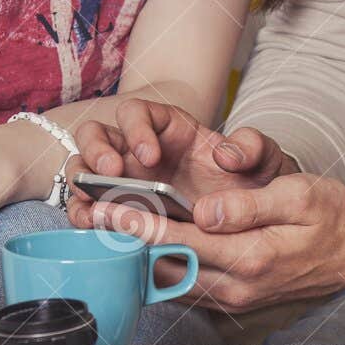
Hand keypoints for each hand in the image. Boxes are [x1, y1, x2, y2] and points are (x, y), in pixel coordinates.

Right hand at [67, 99, 291, 229]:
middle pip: (95, 137)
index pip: (135, 113)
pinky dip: (85, 218)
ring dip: (83, 188)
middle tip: (112, 174)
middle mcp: (135, 150)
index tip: (151, 154)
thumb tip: (228, 155)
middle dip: (97, 153)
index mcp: (164, 127)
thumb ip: (253, 147)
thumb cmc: (249, 180)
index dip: (136, 129)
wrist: (249, 218)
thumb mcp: (262, 159)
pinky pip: (89, 209)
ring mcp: (122, 181)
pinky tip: (96, 230)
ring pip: (83, 173)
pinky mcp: (118, 211)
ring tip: (94, 209)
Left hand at [92, 172, 344, 311]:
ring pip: (170, 282)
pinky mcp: (233, 299)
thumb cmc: (331, 216)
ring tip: (101, 233)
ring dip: (135, 258)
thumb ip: (247, 206)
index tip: (105, 211)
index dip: (139, 226)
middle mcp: (237, 285)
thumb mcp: (297, 196)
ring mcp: (234, 297)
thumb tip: (205, 211)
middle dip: (123, 244)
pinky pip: (185, 287)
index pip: (180, 241)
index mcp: (252, 257)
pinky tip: (137, 250)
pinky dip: (157, 269)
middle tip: (87, 220)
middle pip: (165, 266)